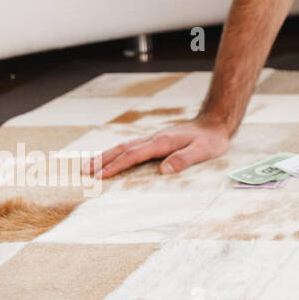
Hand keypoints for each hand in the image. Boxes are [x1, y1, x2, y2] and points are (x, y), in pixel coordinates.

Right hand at [82, 116, 231, 178]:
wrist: (215, 123)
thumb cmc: (211, 140)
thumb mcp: (203, 151)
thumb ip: (184, 159)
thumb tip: (163, 170)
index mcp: (162, 142)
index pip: (134, 155)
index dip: (116, 166)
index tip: (100, 176)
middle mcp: (154, 138)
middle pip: (122, 149)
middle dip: (102, 160)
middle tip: (83, 172)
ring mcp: (154, 138)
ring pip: (125, 146)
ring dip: (106, 155)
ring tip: (88, 166)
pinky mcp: (156, 140)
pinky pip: (132, 146)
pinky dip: (117, 153)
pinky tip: (112, 158)